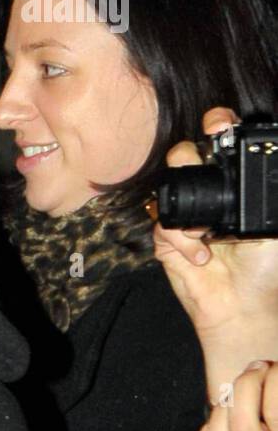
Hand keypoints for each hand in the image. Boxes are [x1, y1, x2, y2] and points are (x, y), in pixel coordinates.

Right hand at [154, 107, 277, 397]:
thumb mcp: (273, 222)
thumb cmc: (266, 269)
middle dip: (190, 154)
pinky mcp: (165, 238)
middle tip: (199, 160)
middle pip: (186, 155)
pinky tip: (202, 257)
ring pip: (169, 184)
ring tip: (206, 231)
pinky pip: (163, 225)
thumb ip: (268, 191)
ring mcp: (185, 215)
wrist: (244, 307)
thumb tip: (277, 157)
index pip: (221, 145)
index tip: (219, 124)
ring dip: (188, 204)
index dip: (217, 127)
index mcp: (237, 186)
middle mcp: (210, 195)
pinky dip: (182, 241)